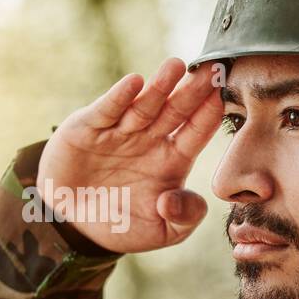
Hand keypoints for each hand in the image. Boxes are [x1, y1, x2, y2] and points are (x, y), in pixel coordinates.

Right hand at [35, 57, 223, 253]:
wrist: (74, 224)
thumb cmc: (123, 225)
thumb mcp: (162, 232)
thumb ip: (184, 218)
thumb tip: (176, 201)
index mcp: (173, 160)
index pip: (196, 133)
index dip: (210, 115)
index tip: (225, 95)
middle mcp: (150, 140)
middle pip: (176, 111)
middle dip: (193, 91)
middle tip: (213, 69)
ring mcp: (120, 131)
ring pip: (144, 105)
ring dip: (160, 86)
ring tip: (176, 66)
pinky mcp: (88, 128)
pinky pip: (107, 110)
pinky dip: (119, 97)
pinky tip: (135, 82)